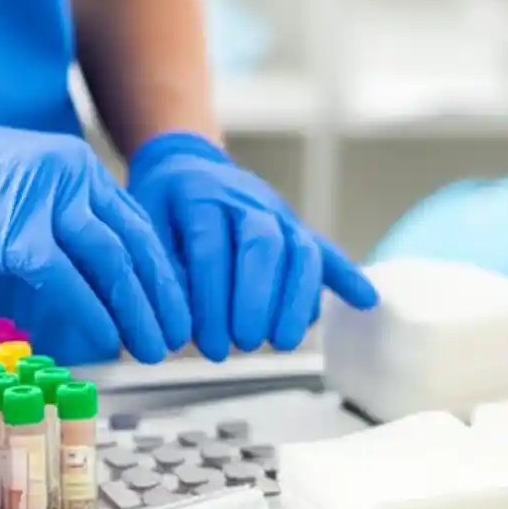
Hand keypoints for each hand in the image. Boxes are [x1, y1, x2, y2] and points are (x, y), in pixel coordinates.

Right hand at [0, 69, 190, 363]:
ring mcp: (45, 203)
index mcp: (74, 166)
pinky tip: (106, 342)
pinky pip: (72, 284)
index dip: (161, 272)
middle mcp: (71, 177)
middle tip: (175, 338)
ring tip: (151, 349)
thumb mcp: (14, 193)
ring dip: (138, 315)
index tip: (172, 306)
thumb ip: (55, 223)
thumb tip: (87, 275)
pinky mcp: (18, 235)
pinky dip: (95, 317)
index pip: (136, 224)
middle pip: (135, 246)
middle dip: (162, 298)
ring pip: (113, 266)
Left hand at [127, 132, 376, 359]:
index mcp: (200, 198)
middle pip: (262, 245)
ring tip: (283, 343)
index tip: (203, 342)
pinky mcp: (296, 228)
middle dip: (255, 300)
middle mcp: (246, 202)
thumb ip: (161, 270)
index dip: (209, 299)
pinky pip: (325, 249)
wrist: (187, 165)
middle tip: (243, 343)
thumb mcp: (142, 227)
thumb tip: (172, 328)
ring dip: (295, 299)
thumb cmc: (161, 206)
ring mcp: (278, 213)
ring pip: (299, 249)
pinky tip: (365, 300)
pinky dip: (346, 274)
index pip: (210, 249)